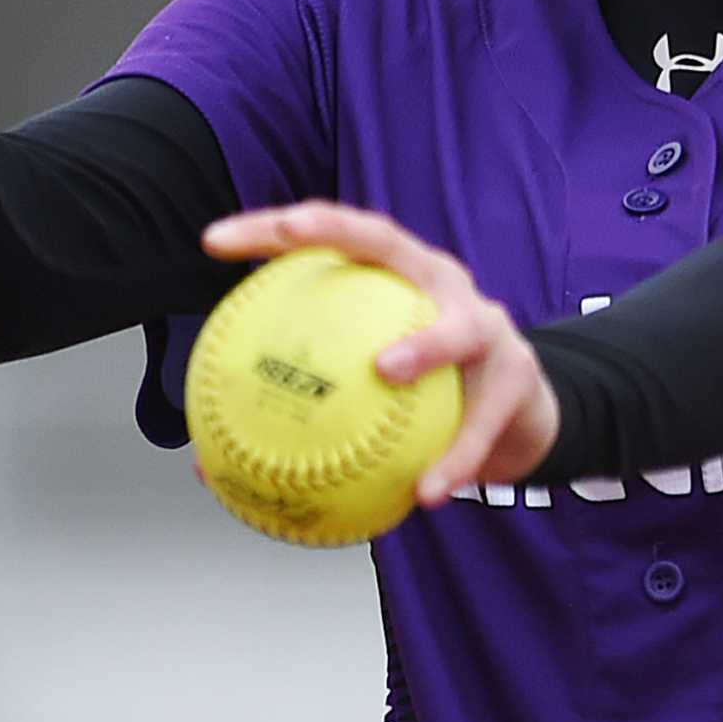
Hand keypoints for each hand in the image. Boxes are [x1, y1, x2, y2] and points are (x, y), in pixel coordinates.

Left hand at [201, 201, 560, 506]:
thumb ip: (298, 417)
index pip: (327, 241)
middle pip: (386, 238)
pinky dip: (457, 458)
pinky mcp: (519, 374)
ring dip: (426, 345)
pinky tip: (428, 492)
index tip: (213, 243)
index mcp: (391, 279)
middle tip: (289, 232)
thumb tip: (203, 466)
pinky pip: (483, 422)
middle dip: (336, 229)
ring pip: (458, 326)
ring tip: (387, 369)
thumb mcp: (363, 397)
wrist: (514, 415)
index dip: (271, 232)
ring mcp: (484, 322)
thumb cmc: (421, 398)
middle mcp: (436, 281)